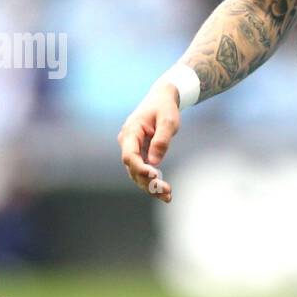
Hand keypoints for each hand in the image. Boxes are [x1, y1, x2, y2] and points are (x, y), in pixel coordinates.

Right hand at [117, 82, 180, 201]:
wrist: (162, 99)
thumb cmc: (165, 108)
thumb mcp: (168, 121)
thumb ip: (162, 140)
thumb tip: (155, 162)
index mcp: (130, 132)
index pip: (129, 155)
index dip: (139, 167)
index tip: (154, 175)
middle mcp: (127, 142)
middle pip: (132, 168)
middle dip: (148, 182)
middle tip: (166, 191)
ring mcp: (132, 149)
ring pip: (137, 173)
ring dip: (151, 186)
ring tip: (168, 197)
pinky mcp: (140, 153)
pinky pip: (143, 170)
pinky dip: (153, 181)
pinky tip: (165, 193)